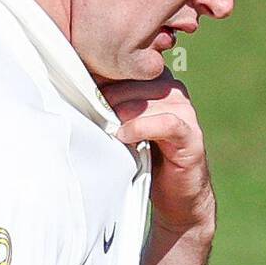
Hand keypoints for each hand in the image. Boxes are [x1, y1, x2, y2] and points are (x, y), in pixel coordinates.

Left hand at [100, 67, 214, 237]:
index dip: (107, 77)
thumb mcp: (123, 126)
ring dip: (124, 112)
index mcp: (158, 84)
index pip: (131, 67)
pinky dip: (141, 127)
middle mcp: (175, 92)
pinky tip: (124, 137)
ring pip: (151, 98)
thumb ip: (110, 106)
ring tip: (108, 128)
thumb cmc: (143, 159)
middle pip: (139, 79)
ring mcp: (186, 113)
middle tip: (94, 113)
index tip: (85, 90)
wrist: (176, 197)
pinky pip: (167, 122)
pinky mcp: (192, 135)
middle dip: (112, 95)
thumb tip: (74, 88)